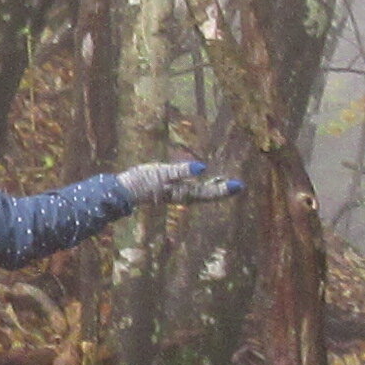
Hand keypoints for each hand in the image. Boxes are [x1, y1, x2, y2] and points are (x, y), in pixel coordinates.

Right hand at [117, 156, 247, 208]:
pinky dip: (200, 183)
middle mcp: (184, 195)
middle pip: (208, 194)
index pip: (209, 191)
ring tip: (226, 182)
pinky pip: (191, 187)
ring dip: (213, 188)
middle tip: (238, 186)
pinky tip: (203, 176)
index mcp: (185, 193)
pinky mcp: (170, 189)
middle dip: (222, 190)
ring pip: (201, 192)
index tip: (238, 186)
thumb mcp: (163, 173)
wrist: (125, 190)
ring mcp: (177, 193)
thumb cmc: (144, 182)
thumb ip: (182, 171)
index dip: (224, 189)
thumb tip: (202, 168)